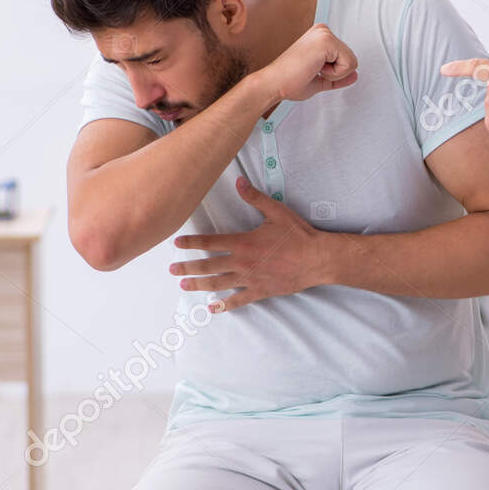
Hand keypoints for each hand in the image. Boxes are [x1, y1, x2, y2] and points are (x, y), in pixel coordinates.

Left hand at [171, 177, 328, 311]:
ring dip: (199, 284)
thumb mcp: (277, 212)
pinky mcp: (260, 291)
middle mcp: (242, 263)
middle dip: (187, 267)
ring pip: (218, 284)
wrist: (317, 259)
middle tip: (172, 269)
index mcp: (243, 243)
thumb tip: (239, 182)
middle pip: (208, 266)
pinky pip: (238, 300)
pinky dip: (224, 305)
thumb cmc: (298, 235)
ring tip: (184, 285)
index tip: (176, 243)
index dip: (191, 243)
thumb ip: (255, 198)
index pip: (210, 242)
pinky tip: (212, 308)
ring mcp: (250, 279)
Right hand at [259, 23, 357, 103]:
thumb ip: (338, 76)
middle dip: (335, 73)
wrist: (274, 83)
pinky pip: (349, 64)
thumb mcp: (321, 80)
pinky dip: (334, 74)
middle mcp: (323, 30)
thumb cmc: (290, 81)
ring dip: (334, 74)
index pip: (345, 58)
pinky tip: (315, 69)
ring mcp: (325, 33)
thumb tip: (355, 75)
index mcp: (320, 36)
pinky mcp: (327, 41)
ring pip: (351, 62)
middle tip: (311, 71)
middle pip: (351, 59)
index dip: (333, 73)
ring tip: (312, 70)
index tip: (312, 71)